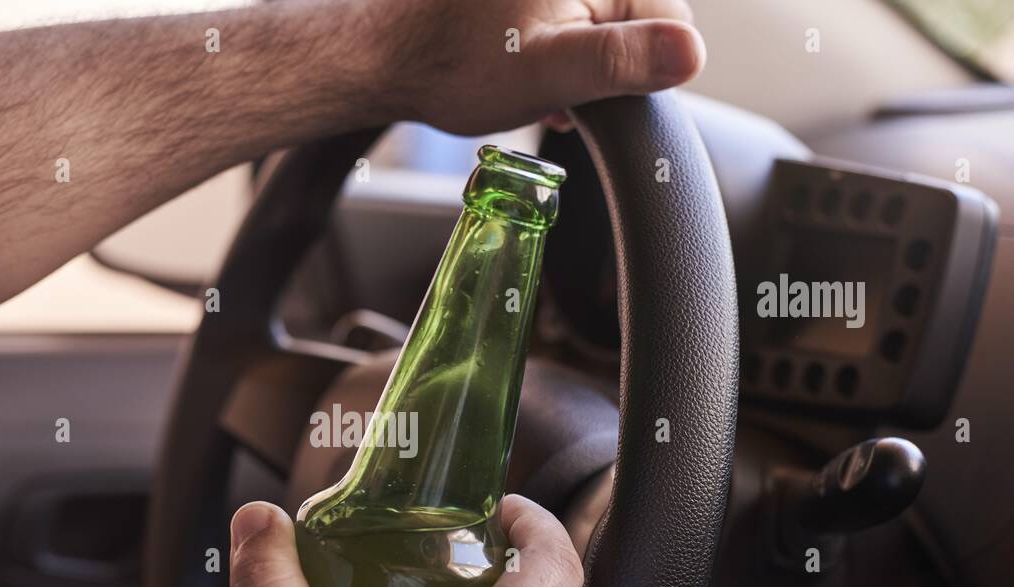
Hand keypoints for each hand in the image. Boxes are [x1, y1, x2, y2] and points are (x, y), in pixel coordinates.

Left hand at [375, 0, 705, 135]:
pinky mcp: (533, 1)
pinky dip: (559, 46)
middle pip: (637, 15)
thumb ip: (620, 62)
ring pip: (605, 20)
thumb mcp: (545, 73)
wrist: (383, 56)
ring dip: (582, 59)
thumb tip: (690, 54)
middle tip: (560, 90)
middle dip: (607, 61)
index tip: (592, 88)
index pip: (670, 13)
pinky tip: (530, 68)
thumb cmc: (449, 63)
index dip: (638, 64)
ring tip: (535, 80)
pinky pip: (575, 16)